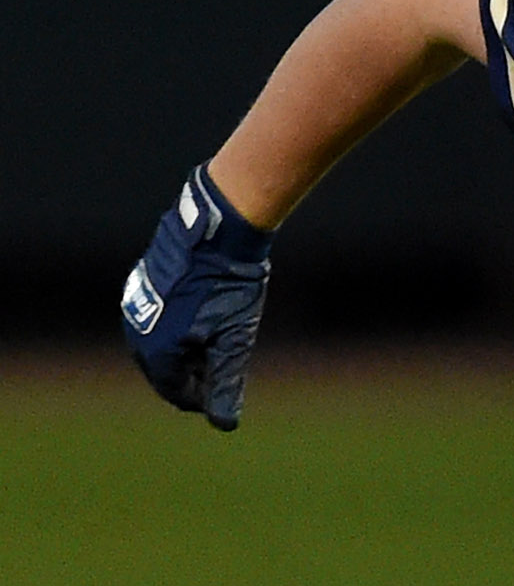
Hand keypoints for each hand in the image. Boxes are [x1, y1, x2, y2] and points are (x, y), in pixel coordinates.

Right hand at [120, 165, 273, 429]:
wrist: (218, 232)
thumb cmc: (228, 288)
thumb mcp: (233, 341)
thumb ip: (226, 384)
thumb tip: (224, 424)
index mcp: (155, 352)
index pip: (176, 392)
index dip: (202, 398)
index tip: (223, 394)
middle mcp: (136, 331)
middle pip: (165, 368)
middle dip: (193, 373)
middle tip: (220, 370)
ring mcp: (135, 303)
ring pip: (160, 341)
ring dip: (185, 348)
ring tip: (214, 342)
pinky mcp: (141, 282)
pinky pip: (157, 315)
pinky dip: (178, 324)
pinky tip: (201, 315)